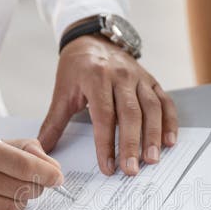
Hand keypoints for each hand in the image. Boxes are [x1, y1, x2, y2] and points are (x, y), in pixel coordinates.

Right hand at [0, 132, 62, 209]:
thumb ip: (13, 148)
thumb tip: (47, 163)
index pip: (23, 164)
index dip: (46, 173)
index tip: (57, 178)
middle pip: (21, 189)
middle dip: (33, 188)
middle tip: (29, 185)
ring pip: (10, 208)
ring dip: (14, 202)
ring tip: (2, 192)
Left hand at [38, 33, 177, 176]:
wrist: (93, 39)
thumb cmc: (77, 68)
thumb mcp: (62, 92)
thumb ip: (54, 122)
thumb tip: (41, 149)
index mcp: (96, 78)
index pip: (103, 115)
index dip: (106, 143)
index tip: (107, 167)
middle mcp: (121, 76)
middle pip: (130, 114)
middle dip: (131, 144)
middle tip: (132, 170)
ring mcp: (139, 78)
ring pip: (151, 108)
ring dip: (153, 136)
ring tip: (152, 160)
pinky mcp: (151, 81)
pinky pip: (165, 102)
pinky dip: (169, 122)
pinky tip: (169, 142)